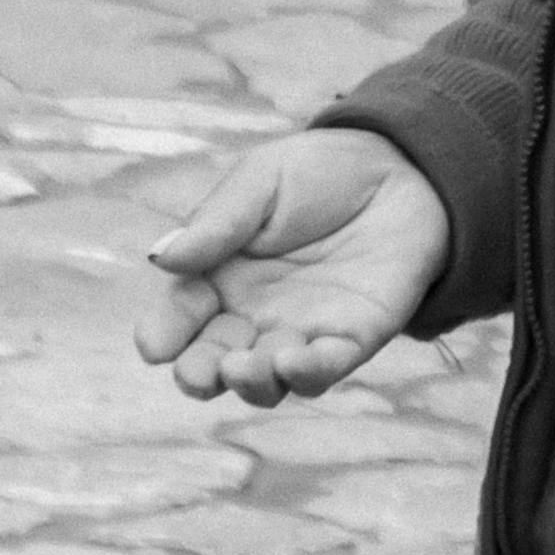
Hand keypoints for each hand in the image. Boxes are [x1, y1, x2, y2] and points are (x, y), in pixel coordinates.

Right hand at [136, 128, 449, 406]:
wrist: (399, 170)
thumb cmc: (318, 174)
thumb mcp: (259, 183)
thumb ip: (217, 223)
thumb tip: (160, 257)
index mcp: (218, 277)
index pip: (180, 314)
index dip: (163, 333)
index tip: (155, 345)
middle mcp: (252, 316)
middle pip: (214, 361)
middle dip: (200, 376)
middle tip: (197, 376)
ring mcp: (301, 333)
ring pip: (266, 381)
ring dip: (251, 383)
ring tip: (242, 367)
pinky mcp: (351, 339)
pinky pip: (325, 369)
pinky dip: (307, 374)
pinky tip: (293, 361)